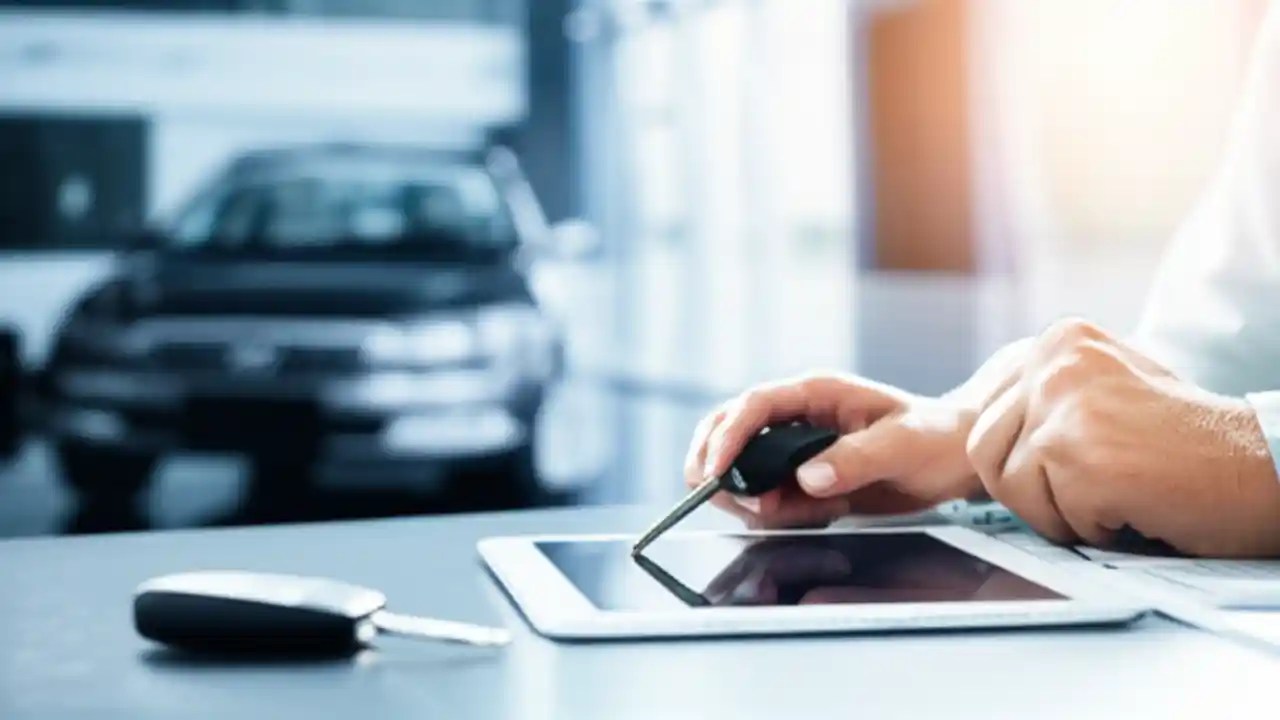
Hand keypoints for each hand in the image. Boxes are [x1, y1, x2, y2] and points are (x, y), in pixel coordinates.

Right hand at [683, 348, 1030, 528]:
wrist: (956, 458)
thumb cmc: (935, 437)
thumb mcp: (903, 444)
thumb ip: (855, 458)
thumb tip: (808, 478)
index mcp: (816, 394)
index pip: (755, 405)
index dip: (728, 436)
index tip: (717, 470)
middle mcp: (797, 417)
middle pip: (728, 428)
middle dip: (712, 461)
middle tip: (713, 492)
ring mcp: (796, 448)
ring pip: (741, 466)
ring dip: (743, 494)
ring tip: (779, 511)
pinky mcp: (802, 478)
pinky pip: (767, 496)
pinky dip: (769, 511)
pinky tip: (804, 515)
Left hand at [967, 319, 1279, 557]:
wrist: (1263, 467)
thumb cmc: (1190, 443)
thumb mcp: (1107, 389)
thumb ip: (1046, 398)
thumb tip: (981, 431)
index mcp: (1058, 340)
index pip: (987, 419)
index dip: (1028, 463)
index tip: (1083, 463)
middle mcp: (1054, 361)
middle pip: (985, 453)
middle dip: (1033, 490)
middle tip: (1097, 489)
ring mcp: (1063, 405)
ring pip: (1009, 488)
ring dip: (1062, 512)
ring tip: (1120, 493)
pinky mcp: (1077, 453)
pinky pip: (1051, 517)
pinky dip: (1095, 529)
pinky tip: (1139, 505)